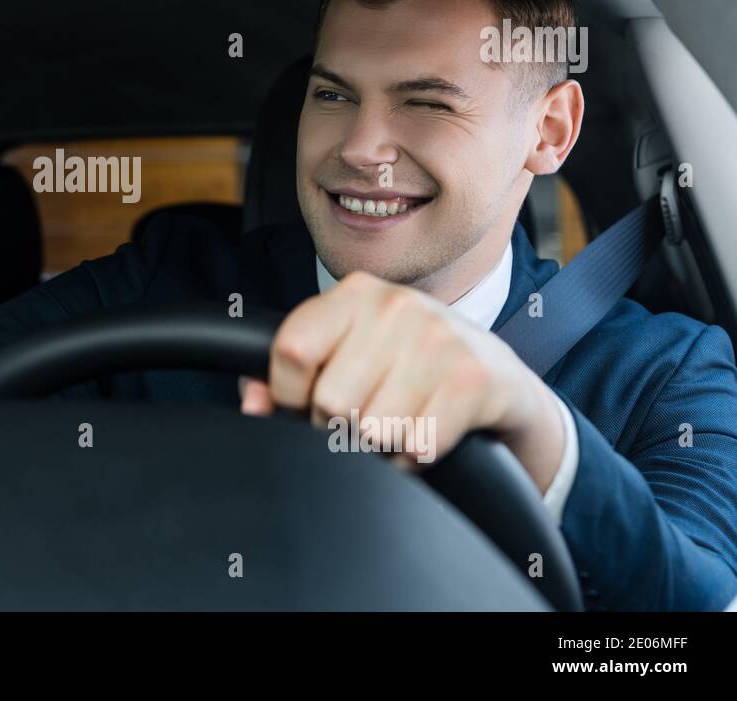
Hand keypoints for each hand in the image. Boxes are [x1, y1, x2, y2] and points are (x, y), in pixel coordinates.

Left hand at [240, 270, 565, 489]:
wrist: (500, 378)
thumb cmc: (409, 367)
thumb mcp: (350, 354)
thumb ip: (290, 376)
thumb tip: (251, 402)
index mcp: (355, 293)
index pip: (291, 350)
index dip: (289, 395)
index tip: (308, 404)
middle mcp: (395, 306)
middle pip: (329, 401)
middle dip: (340, 426)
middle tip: (368, 413)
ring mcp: (438, 339)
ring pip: (370, 430)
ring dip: (380, 446)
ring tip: (401, 421)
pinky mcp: (473, 380)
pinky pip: (415, 447)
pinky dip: (414, 457)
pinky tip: (427, 431)